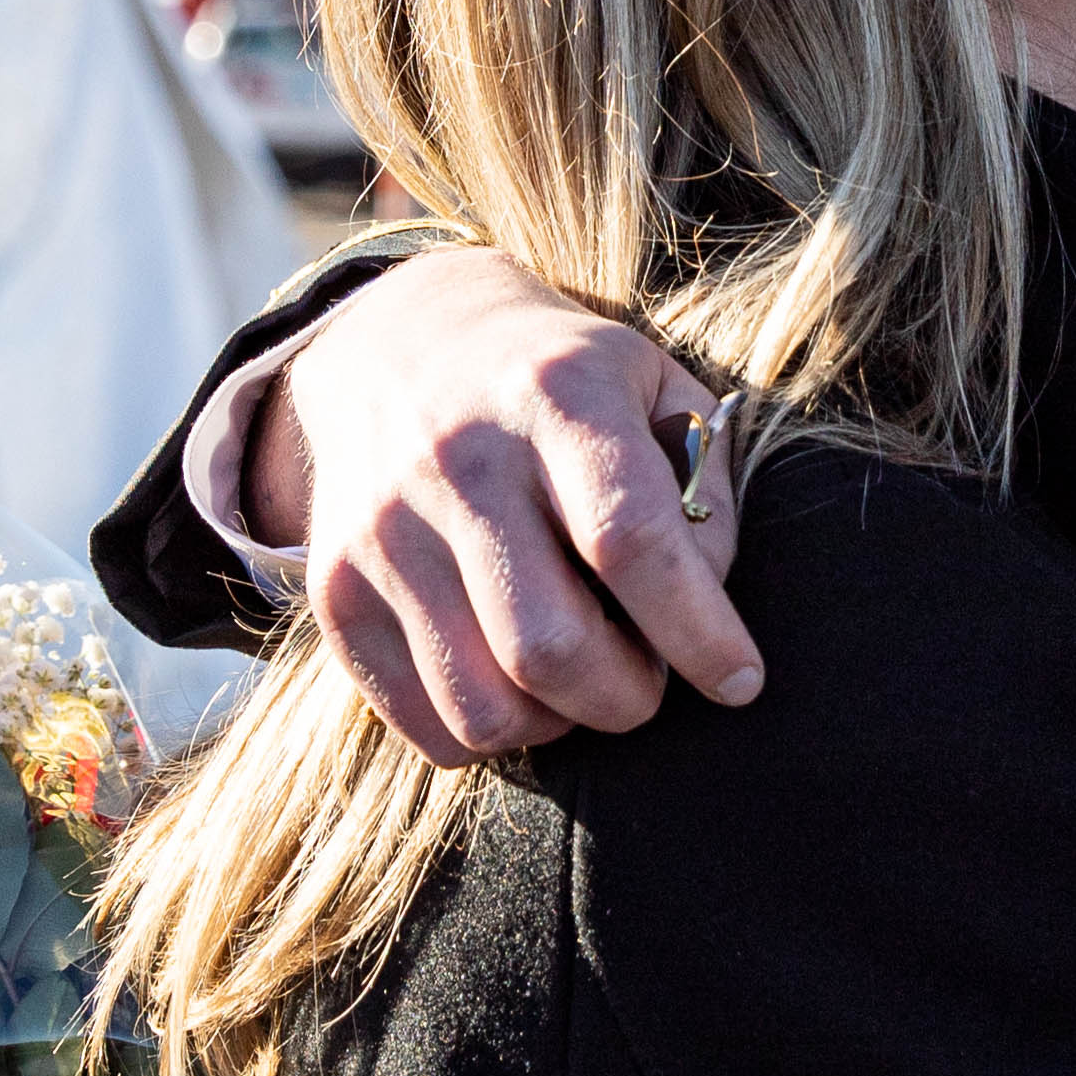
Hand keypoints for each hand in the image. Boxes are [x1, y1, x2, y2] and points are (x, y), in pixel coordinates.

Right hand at [251, 247, 759, 763]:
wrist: (402, 341)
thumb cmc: (565, 384)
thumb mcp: (658, 388)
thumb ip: (703, 489)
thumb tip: (703, 605)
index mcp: (556, 396)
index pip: (630, 539)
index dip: (697, 630)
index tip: (739, 679)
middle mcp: (459, 460)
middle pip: (550, 645)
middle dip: (626, 697)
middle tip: (648, 681)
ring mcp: (384, 528)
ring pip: (481, 704)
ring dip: (556, 724)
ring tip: (581, 681)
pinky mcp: (336, 589)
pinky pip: (421, 719)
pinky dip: (486, 734)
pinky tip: (515, 683)